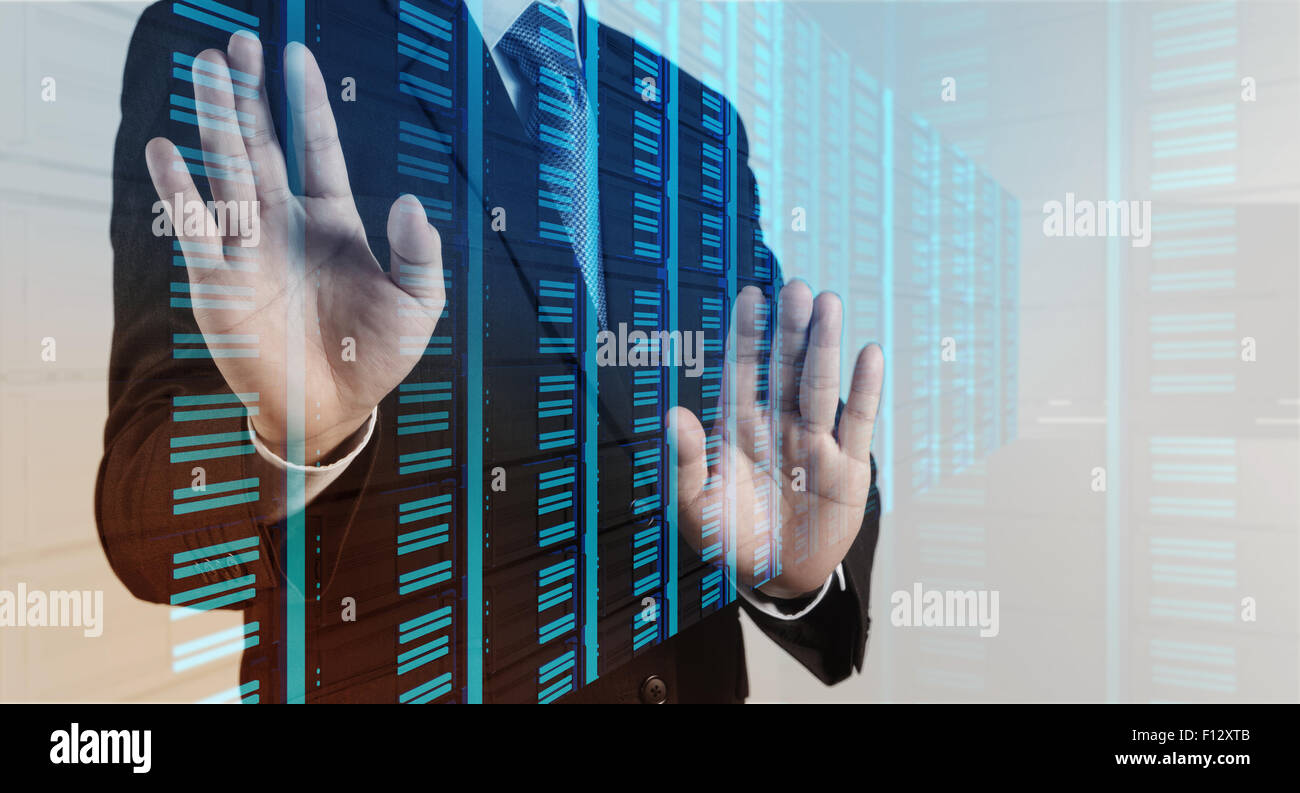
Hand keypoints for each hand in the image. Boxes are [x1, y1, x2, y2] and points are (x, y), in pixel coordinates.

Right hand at [144, 32, 444, 461]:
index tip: (294, 56)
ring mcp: (249, 248)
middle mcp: (286, 224)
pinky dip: (179, 191)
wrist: (334, 411)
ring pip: (228, 172)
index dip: (305, 104)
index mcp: (333, 221)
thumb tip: (412, 201)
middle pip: (263, 146)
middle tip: (238, 46)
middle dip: (250, 97)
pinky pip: (195, 229)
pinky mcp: (219, 281)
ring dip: (216, 122)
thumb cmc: (376, 357)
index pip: (316, 149)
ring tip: (206, 70)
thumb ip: (420, 254)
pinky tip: (164, 150)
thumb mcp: (418, 305)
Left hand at [669, 282, 883, 599]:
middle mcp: (779, 425)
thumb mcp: (695, 506)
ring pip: (820, 385)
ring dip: (824, 345)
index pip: (744, 371)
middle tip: (795, 287)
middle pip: (785, 367)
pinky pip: (858, 422)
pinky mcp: (849, 467)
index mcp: (740, 427)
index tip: (751, 294)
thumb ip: (685, 461)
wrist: (776, 578)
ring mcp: (815, 442)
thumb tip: (673, 413)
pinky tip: (868, 353)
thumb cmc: (729, 538)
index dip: (748, 334)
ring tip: (828, 303)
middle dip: (789, 329)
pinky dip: (864, 390)